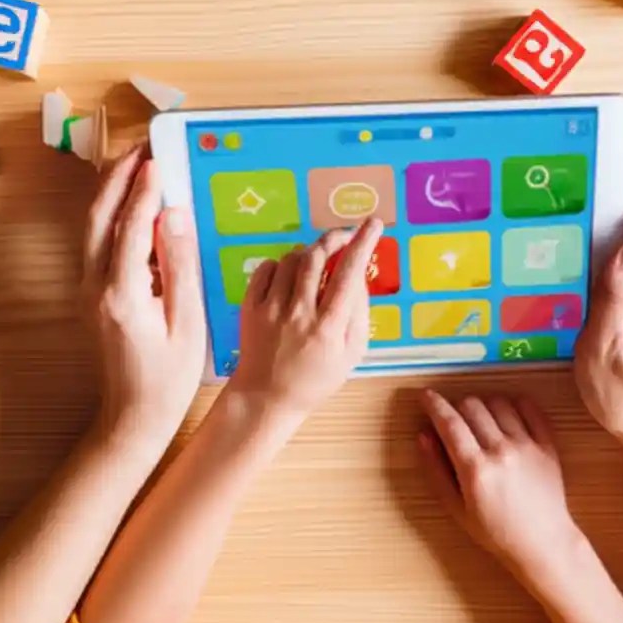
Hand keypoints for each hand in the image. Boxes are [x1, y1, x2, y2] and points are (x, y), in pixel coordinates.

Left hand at [82, 144, 205, 444]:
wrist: (133, 415)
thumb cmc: (168, 378)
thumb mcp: (186, 322)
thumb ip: (179, 266)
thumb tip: (173, 216)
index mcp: (122, 294)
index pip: (130, 225)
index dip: (144, 188)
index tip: (159, 159)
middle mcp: (96, 287)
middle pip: (99, 216)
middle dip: (118, 177)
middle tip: (143, 148)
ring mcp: (88, 290)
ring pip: (93, 226)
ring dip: (112, 192)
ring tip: (137, 165)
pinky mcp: (92, 294)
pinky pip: (98, 243)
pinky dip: (113, 216)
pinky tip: (136, 207)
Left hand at [227, 219, 383, 417]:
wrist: (266, 398)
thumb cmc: (314, 380)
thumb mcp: (351, 355)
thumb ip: (358, 315)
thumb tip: (358, 277)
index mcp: (328, 327)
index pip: (348, 274)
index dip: (363, 243)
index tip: (372, 224)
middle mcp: (299, 313)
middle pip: (316, 257)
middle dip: (333, 239)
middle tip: (343, 237)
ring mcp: (270, 308)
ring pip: (291, 259)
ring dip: (307, 253)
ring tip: (315, 263)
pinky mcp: (249, 307)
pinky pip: (266, 269)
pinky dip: (280, 264)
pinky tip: (287, 277)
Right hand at [418, 391, 579, 570]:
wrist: (542, 543)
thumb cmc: (495, 531)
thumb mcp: (456, 508)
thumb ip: (437, 470)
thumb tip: (423, 435)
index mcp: (475, 469)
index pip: (449, 422)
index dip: (433, 404)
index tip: (425, 395)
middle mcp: (501, 451)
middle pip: (472, 406)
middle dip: (456, 406)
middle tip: (455, 420)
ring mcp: (527, 445)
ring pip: (499, 402)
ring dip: (484, 405)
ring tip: (481, 421)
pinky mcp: (547, 445)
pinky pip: (530, 408)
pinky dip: (514, 404)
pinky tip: (507, 414)